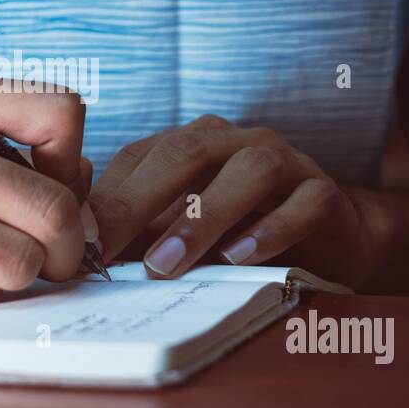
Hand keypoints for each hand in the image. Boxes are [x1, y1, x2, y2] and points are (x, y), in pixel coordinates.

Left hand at [88, 115, 388, 287]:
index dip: (108, 194)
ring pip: (249, 171)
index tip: (76, 238)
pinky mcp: (327, 195)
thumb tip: (82, 254)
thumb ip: (141, 232)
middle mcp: (239, 143)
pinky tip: (240, 258)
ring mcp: (289, 163)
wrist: (331, 242)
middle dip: (141, 200)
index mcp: (196, 143)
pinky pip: (304, 203)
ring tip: (167, 264)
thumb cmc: (242, 234)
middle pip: (188, 152)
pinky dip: (271, 229)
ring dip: (203, 218)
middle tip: (109, 250)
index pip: (143, 154)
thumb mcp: (183, 232)